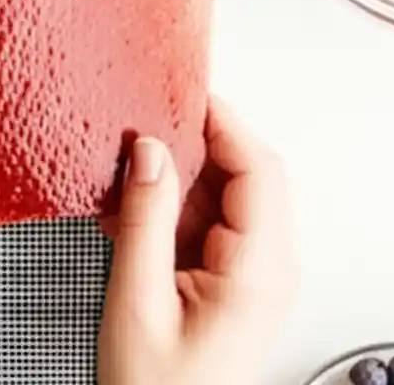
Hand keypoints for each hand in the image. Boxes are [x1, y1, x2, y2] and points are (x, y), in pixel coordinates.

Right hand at [97, 98, 298, 384]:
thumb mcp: (137, 301)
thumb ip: (144, 220)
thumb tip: (147, 152)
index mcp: (259, 270)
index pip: (257, 168)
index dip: (222, 122)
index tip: (181, 92)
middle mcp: (268, 268)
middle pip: (247, 175)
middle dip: (196, 143)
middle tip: (142, 124)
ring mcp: (252, 275)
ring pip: (225, 196)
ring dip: (178, 178)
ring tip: (125, 175)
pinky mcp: (229, 282)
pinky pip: (207, 224)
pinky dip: (170, 209)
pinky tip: (129, 214)